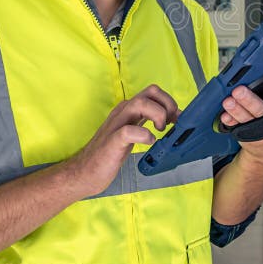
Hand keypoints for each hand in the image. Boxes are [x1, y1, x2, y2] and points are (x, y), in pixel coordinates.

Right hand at [63, 84, 178, 197]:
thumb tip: (175, 119)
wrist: (84, 172)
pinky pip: (128, 131)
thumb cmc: (111, 153)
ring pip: (140, 104)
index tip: (177, 119)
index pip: (154, 92)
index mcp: (129, 109)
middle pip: (151, 91)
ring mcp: (116, 125)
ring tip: (161, 130)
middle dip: (167, 104)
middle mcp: (123, 112)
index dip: (170, 102)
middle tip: (170, 123)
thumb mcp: (133, 132)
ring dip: (158, 114)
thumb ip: (148, 122)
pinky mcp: (112, 141)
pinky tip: (149, 141)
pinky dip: (143, 134)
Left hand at [220, 63, 262, 163]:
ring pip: (246, 117)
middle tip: (239, 90)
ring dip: (237, 109)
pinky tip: (224, 115)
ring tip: (229, 100)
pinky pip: (235, 126)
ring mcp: (257, 126)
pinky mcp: (244, 131)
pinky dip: (230, 121)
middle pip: (261, 109)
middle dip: (250, 100)